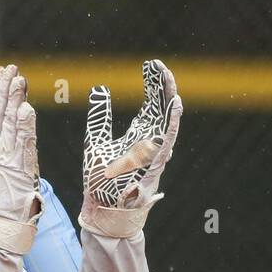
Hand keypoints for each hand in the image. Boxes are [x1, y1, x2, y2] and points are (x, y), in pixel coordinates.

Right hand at [0, 64, 42, 253]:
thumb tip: (3, 137)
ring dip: (15, 101)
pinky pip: (23, 143)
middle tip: (11, 70)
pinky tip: (26, 108)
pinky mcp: (19, 170)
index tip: (0, 77)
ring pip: (10, 124)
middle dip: (5, 90)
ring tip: (20, 80)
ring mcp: (6, 160)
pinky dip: (24, 126)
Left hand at [79, 59, 182, 238]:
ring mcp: (154, 151)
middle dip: (162, 85)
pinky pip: (167, 138)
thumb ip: (100, 115)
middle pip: (162, 106)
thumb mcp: (96, 139)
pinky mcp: (154, 161)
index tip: (149, 64)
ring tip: (166, 77)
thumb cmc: (101, 179)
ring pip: (167, 119)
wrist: (101, 207)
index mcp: (139, 134)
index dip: (153, 83)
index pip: (151, 103)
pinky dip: (172, 120)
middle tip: (157, 65)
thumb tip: (100, 88)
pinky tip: (175, 103)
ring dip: (168, 97)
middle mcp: (151, 140)